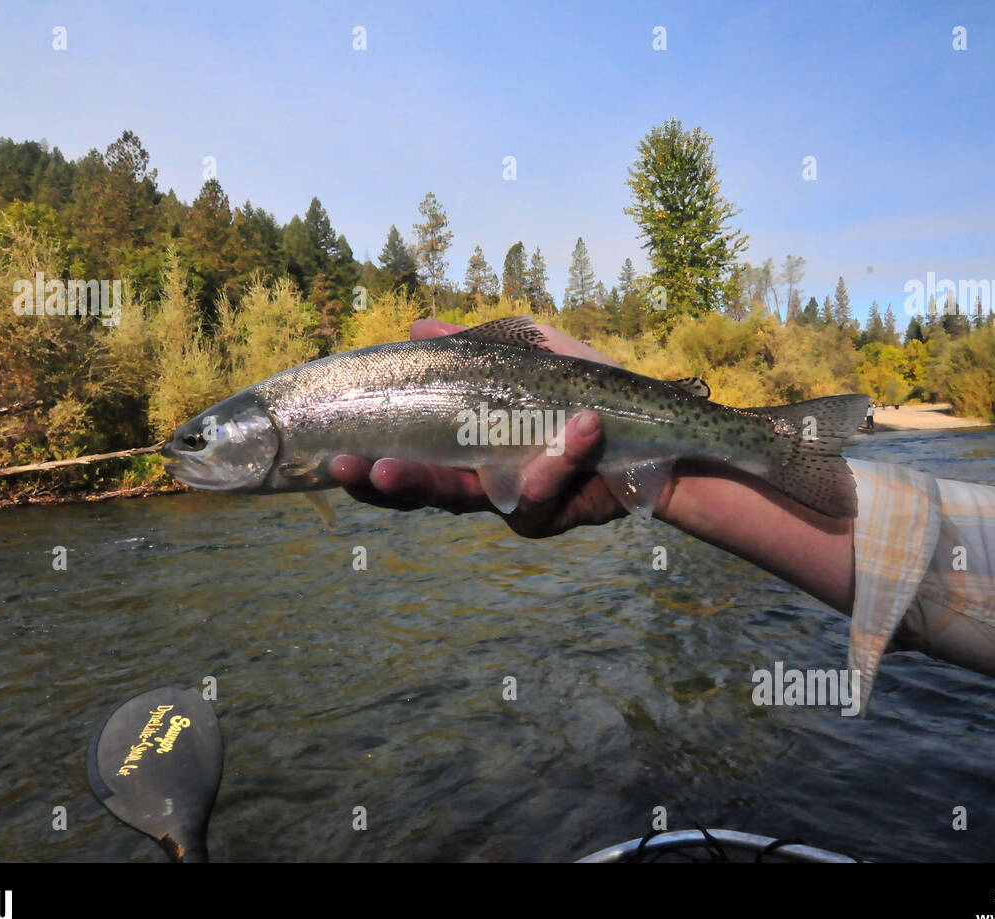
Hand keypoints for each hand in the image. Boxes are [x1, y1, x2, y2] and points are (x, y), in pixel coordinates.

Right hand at [329, 318, 629, 537]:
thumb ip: (473, 344)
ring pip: (465, 500)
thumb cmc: (592, 392)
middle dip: (383, 481)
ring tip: (410, 463)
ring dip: (436, 480)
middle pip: (419, 491)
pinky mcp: (547, 517)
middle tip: (351, 467)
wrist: (659, 432)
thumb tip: (415, 327)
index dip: (369, 462)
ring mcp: (509, 502)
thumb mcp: (531, 354)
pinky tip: (585, 428)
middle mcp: (479, 480)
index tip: (335, 452)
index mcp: (466, 445)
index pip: (406, 459)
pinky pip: (537, 495)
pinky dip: (560, 459)